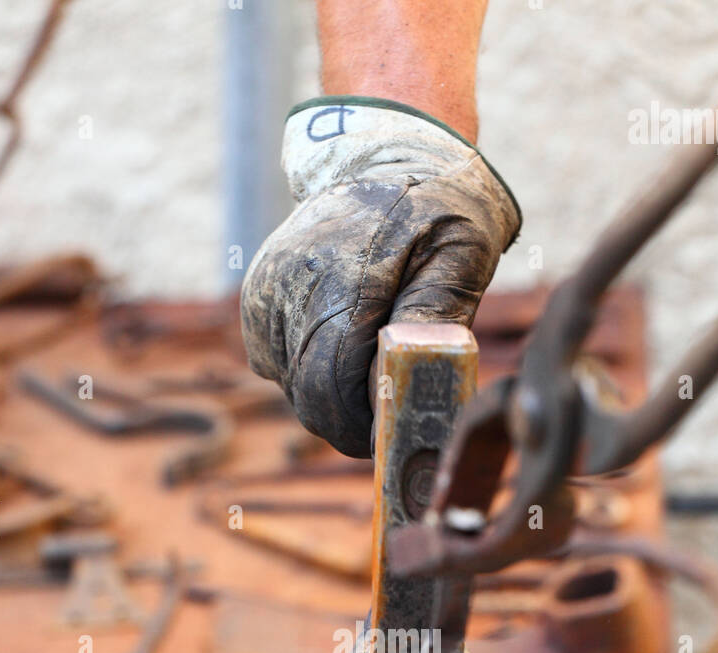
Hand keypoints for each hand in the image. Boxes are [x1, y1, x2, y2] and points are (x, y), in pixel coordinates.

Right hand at [240, 101, 519, 456]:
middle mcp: (290, 284)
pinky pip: (275, 364)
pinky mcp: (256, 295)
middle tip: (392, 408)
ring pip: (291, 386)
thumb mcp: (462, 251)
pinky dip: (308, 368)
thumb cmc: (440, 205)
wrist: (389, 152)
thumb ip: (431, 318)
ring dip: (332, 393)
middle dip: (350, 420)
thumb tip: (403, 383)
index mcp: (342, 277)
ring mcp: (265, 289)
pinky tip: (343, 337)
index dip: (361, 427)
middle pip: (307, 396)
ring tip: (373, 357)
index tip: (395, 435)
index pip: (330, 387)